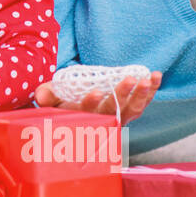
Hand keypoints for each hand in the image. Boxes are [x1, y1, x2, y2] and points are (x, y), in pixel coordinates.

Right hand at [34, 71, 161, 125]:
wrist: (77, 107)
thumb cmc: (62, 101)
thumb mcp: (51, 97)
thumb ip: (46, 95)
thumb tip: (40, 95)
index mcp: (82, 117)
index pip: (87, 113)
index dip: (90, 103)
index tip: (95, 92)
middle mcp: (103, 120)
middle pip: (114, 110)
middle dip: (122, 95)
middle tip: (128, 80)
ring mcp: (118, 116)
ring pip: (132, 109)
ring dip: (141, 94)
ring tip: (148, 78)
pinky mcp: (129, 110)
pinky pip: (143, 102)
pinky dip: (151, 91)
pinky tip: (156, 76)